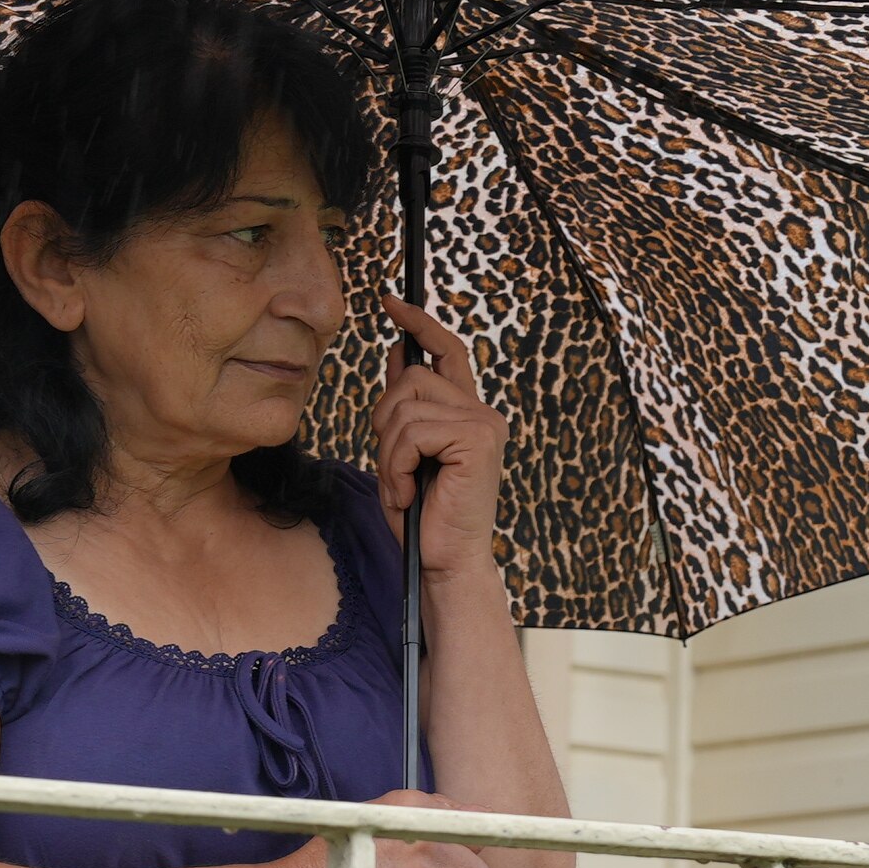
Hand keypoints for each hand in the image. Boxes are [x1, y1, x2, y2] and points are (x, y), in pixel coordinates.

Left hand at [369, 298, 506, 580]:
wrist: (443, 565)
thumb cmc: (424, 517)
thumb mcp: (403, 453)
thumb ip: (406, 407)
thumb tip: (398, 354)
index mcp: (468, 414)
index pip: (447, 351)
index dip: (420, 322)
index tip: (391, 302)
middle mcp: (482, 414)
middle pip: (412, 376)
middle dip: (385, 419)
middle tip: (393, 466)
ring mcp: (483, 426)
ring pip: (406, 405)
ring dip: (389, 451)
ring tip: (403, 486)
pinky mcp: (476, 441)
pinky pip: (412, 431)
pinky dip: (397, 465)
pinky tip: (409, 494)